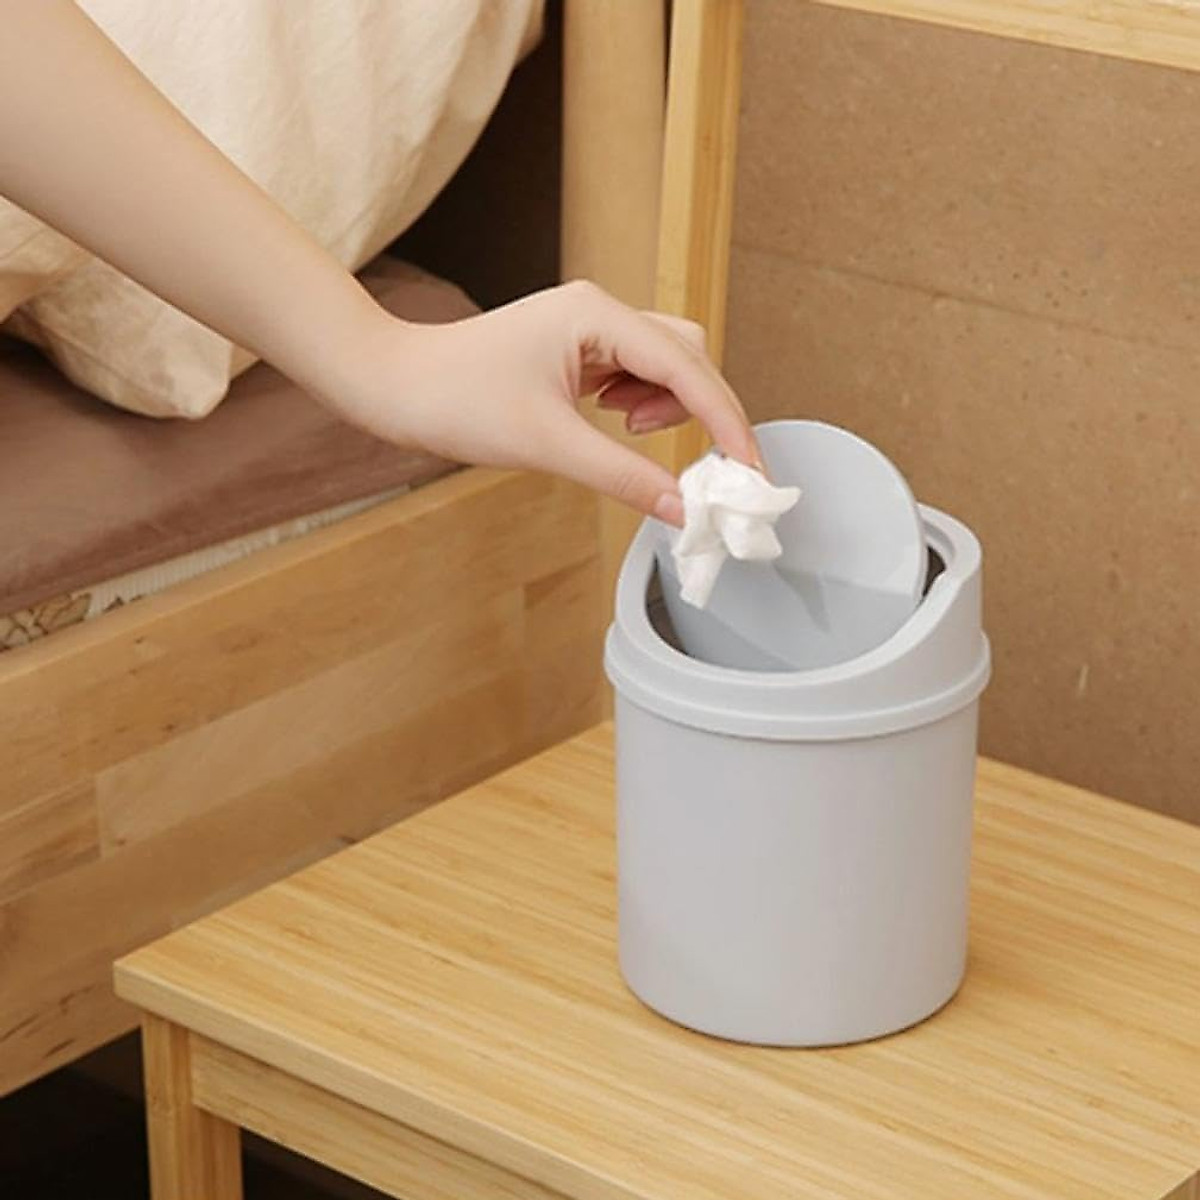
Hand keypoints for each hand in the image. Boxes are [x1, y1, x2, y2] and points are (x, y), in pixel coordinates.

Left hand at [324, 280, 760, 526]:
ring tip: (629, 433)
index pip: (686, 367)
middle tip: (707, 471)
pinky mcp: (575, 350)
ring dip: (668, 406)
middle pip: (687, 356)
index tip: (750, 470)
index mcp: (597, 315)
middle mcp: (600, 311)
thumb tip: (682, 511)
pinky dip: (641, 404)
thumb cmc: (455, 400)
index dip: (726, 421)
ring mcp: (588, 328)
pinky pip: (634, 374)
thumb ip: (623, 477)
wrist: (394, 384)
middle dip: (703, 412)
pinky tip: (614, 422)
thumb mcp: (548, 445)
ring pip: (665, 363)